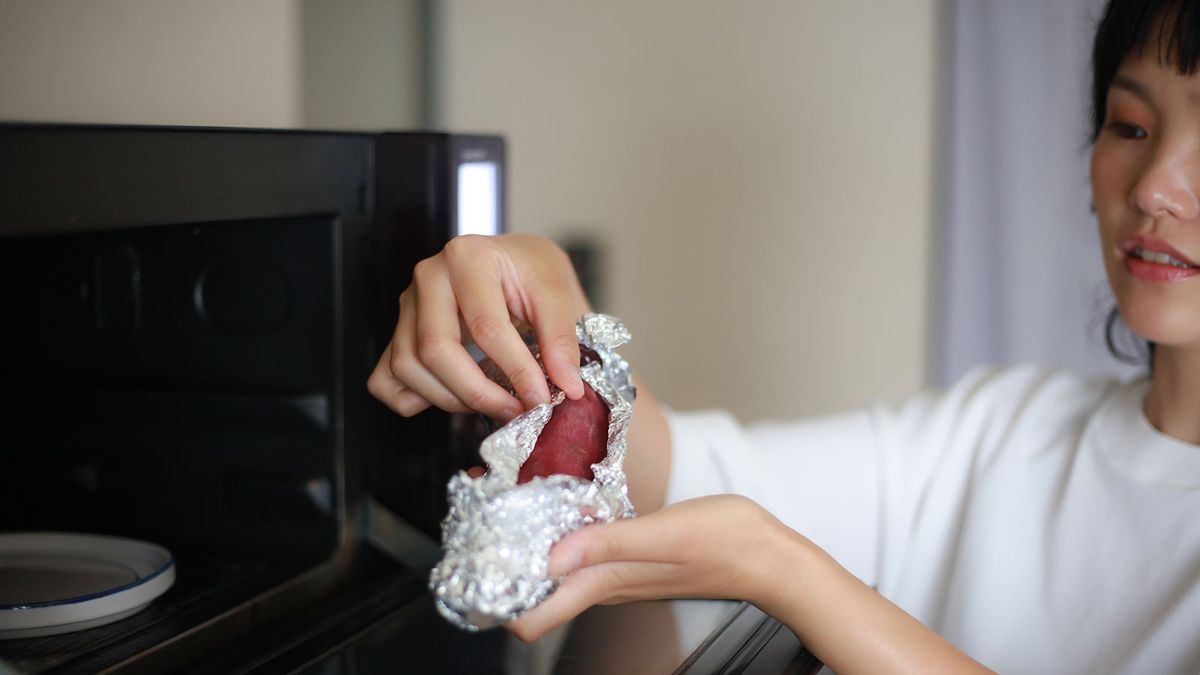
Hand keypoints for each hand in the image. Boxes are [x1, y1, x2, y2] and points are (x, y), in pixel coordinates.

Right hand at [367, 234, 591, 422]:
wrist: (513, 261)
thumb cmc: (531, 271)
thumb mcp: (557, 291)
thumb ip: (562, 337)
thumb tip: (566, 385)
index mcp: (468, 257)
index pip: (486, 327)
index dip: (516, 371)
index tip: (540, 398)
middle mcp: (429, 276)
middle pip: (435, 350)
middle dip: (478, 392)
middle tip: (515, 410)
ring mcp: (408, 304)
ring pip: (407, 366)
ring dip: (451, 400)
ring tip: (493, 403)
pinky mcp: (398, 330)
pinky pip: (385, 378)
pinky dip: (412, 400)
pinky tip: (450, 397)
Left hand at [509, 496, 995, 674]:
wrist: (771, 556)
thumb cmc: (726, 543)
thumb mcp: (664, 533)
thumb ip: (607, 544)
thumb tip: (551, 556)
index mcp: (604, 583)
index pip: (530, 614)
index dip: (493, 589)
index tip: (473, 546)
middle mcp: (603, 585)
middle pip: (533, 588)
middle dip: (502, 555)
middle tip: (483, 507)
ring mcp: (616, 573)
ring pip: (554, 568)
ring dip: (529, 539)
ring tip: (512, 495)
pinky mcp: (630, 557)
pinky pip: (580, 551)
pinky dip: (560, 531)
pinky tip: (562, 499)